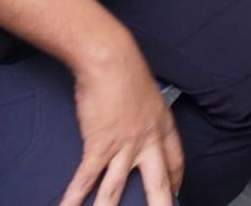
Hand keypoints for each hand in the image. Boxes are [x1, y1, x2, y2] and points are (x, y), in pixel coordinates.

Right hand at [58, 34, 183, 205]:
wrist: (111, 59)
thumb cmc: (126, 70)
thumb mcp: (148, 94)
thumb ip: (145, 113)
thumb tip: (137, 118)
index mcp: (163, 127)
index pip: (176, 162)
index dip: (176, 180)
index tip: (176, 191)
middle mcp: (148, 141)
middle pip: (159, 184)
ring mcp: (124, 146)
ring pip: (117, 190)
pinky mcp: (99, 145)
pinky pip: (86, 179)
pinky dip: (74, 199)